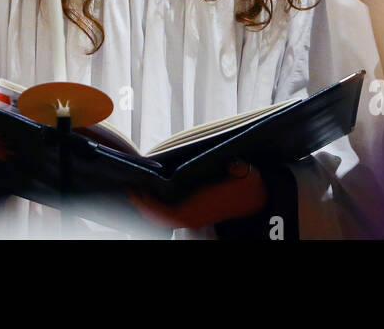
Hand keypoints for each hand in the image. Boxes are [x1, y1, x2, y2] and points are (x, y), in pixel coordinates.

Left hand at [127, 160, 267, 229]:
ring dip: (147, 208)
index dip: (150, 206)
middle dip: (143, 206)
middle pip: (160, 219)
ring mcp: (192, 217)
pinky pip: (168, 216)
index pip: (168, 214)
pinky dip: (155, 210)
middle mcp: (193, 216)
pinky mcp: (193, 215)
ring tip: (134, 192)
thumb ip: (241, 169)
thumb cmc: (247, 186)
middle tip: (128, 190)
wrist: (255, 199)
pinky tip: (148, 197)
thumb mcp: (248, 175)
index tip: (136, 192)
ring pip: (163, 219)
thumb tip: (235, 165)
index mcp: (200, 209)